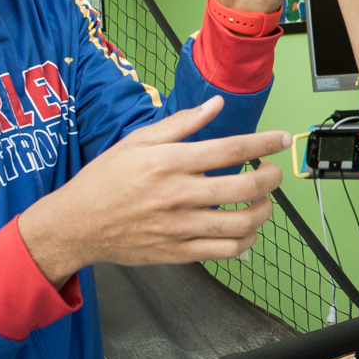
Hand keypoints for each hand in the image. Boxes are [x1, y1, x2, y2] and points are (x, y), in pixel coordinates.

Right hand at [17, 97, 289, 285]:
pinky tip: (245, 228)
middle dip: (272, 178)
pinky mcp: (178, 252)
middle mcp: (178, 194)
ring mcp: (179, 227)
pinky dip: (246, 241)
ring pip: (242, 224)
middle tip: (273, 172)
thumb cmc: (105, 179)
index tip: (282, 139)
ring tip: (262, 201)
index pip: (230, 150)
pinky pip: (226, 252)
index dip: (264, 143)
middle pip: (245, 188)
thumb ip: (181, 123)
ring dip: (264, 211)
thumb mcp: (137, 141)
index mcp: (169, 162)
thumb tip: (215, 105)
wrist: (76, 224)